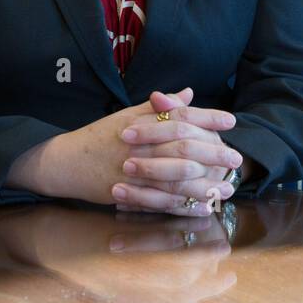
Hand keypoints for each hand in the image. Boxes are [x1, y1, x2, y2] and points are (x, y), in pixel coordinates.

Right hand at [16, 89, 238, 214]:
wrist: (66, 162)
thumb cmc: (99, 137)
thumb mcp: (128, 115)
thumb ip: (160, 107)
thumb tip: (188, 93)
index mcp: (142, 123)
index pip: (180, 116)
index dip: (207, 117)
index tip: (231, 121)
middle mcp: (139, 145)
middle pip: (183, 147)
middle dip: (213, 153)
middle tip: (236, 158)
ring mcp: (134, 171)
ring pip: (175, 178)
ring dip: (204, 184)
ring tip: (226, 188)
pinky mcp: (129, 193)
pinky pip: (161, 201)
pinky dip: (184, 206)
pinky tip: (202, 208)